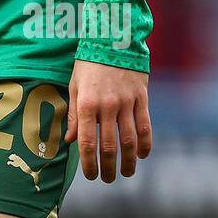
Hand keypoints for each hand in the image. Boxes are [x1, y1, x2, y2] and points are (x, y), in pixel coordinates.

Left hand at [65, 59, 151, 181]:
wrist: (113, 38)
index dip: (89, 162)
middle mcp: (107, 105)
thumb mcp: (74, 85)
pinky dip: (145, 144)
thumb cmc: (89, 62)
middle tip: (108, 179)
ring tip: (126, 173)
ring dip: (128, 161)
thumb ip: (74, 114)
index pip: (87, 141)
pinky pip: (145, 126)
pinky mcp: (142, 98)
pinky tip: (142, 155)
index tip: (90, 175)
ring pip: (130, 140)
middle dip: (108, 167)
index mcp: (87, 103)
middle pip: (110, 145)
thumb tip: (71, 140)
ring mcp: (127, 102)